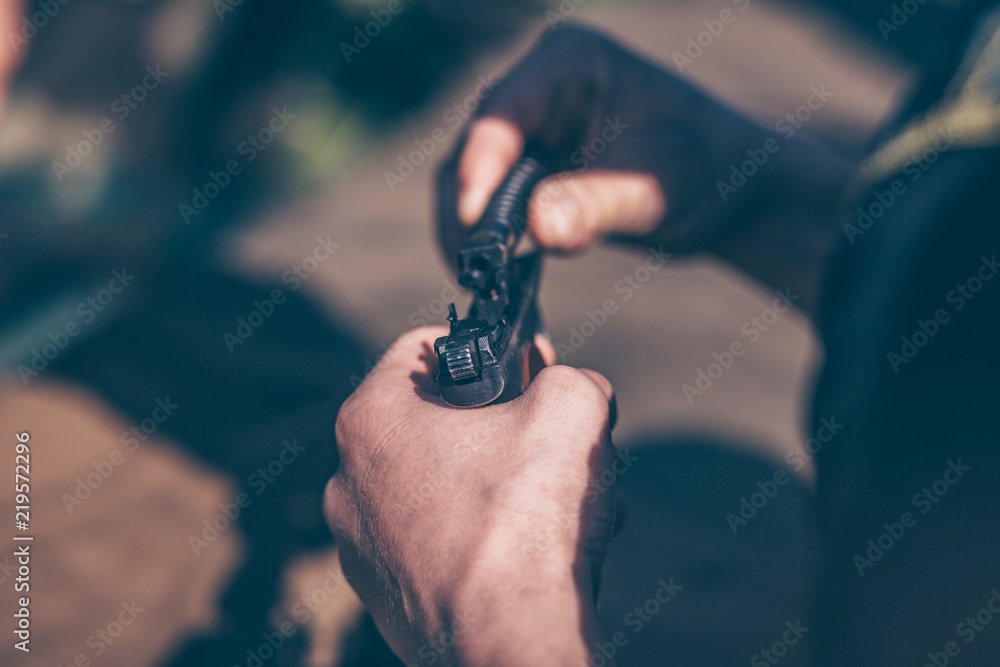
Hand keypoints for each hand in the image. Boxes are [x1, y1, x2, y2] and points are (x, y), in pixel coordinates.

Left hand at [324, 327, 617, 665]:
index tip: (528, 371)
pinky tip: (532, 552)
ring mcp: (362, 545)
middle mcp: (349, 480)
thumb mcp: (571, 408)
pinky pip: (440, 542)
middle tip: (547, 443)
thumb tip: (573, 391)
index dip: (489, 348)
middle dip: (502, 427)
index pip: (425, 347)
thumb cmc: (526, 521)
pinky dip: (484, 538)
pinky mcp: (386, 596)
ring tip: (556, 506)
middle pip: (438, 422)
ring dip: (501, 485)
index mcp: (372, 418)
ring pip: (443, 487)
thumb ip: (570, 378)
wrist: (510, 641)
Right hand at [436, 26, 855, 313]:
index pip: (502, 114)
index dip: (478, 169)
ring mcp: (530, 127)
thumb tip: (537, 230)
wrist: (727, 190)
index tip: (473, 224)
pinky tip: (495, 279)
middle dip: (466, 210)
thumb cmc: (707, 170)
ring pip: (472, 179)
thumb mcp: (655, 188)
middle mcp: (538, 87)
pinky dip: (488, 241)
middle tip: (471, 271)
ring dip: (469, 232)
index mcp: (570, 62)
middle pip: (473, 148)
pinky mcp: (529, 166)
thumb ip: (595, 205)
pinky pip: (491, 203)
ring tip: (479, 282)